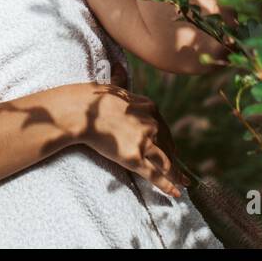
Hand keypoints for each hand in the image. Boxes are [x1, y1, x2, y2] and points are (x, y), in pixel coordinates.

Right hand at [64, 82, 189, 198]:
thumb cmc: (91, 100)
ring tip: (182, 184)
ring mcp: (144, 141)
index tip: (172, 148)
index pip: (163, 127)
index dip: (168, 140)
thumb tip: (118, 67)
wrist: (79, 112)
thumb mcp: (112, 85)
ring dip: (176, 174)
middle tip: (179, 169)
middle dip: (173, 157)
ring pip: (166, 161)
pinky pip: (155, 174)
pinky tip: (175, 193)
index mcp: (148, 106)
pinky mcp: (134, 157)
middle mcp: (151, 123)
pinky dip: (168, 185)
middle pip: (167, 144)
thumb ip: (120, 79)